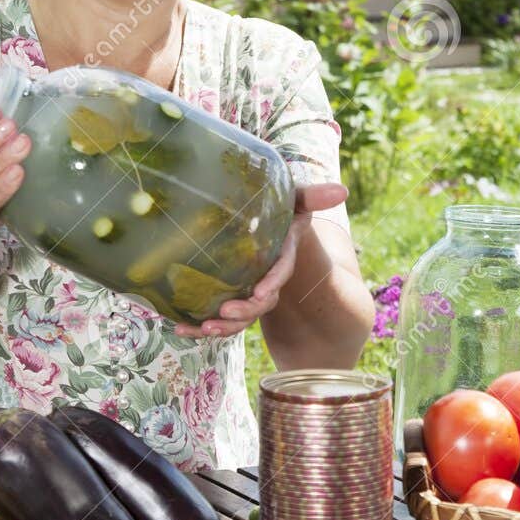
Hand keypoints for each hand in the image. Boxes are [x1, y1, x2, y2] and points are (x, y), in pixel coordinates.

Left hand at [173, 183, 348, 338]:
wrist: (267, 228)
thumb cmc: (281, 209)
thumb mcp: (296, 199)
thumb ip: (314, 196)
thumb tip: (342, 190)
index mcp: (281, 257)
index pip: (281, 273)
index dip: (272, 284)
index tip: (260, 293)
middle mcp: (266, 280)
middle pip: (260, 303)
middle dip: (244, 313)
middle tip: (224, 314)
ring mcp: (247, 292)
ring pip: (240, 318)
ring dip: (223, 327)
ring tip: (203, 328)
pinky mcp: (228, 298)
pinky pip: (217, 317)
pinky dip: (197, 325)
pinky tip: (178, 327)